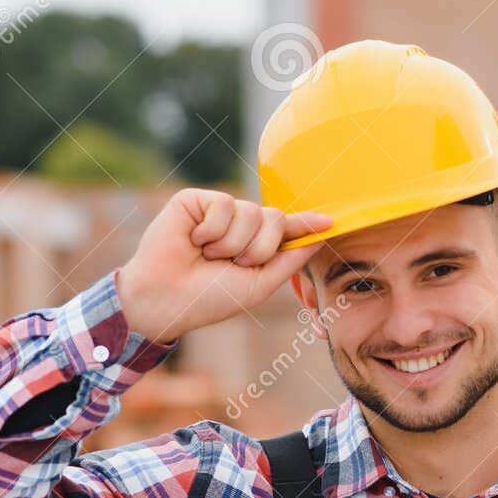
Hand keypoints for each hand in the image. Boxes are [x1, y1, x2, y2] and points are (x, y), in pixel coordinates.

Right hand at [117, 189, 331, 340]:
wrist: (167, 298)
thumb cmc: (210, 298)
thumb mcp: (260, 284)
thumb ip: (289, 260)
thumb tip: (319, 237)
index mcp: (255, 245)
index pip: (285, 229)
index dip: (306, 224)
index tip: (330, 221)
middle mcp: (239, 225)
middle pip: (274, 217)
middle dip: (259, 248)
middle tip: (233, 264)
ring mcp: (217, 210)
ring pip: (250, 212)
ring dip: (231, 243)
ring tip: (208, 256)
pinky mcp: (196, 199)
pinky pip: (223, 205)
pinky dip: (211, 231)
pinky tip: (193, 241)